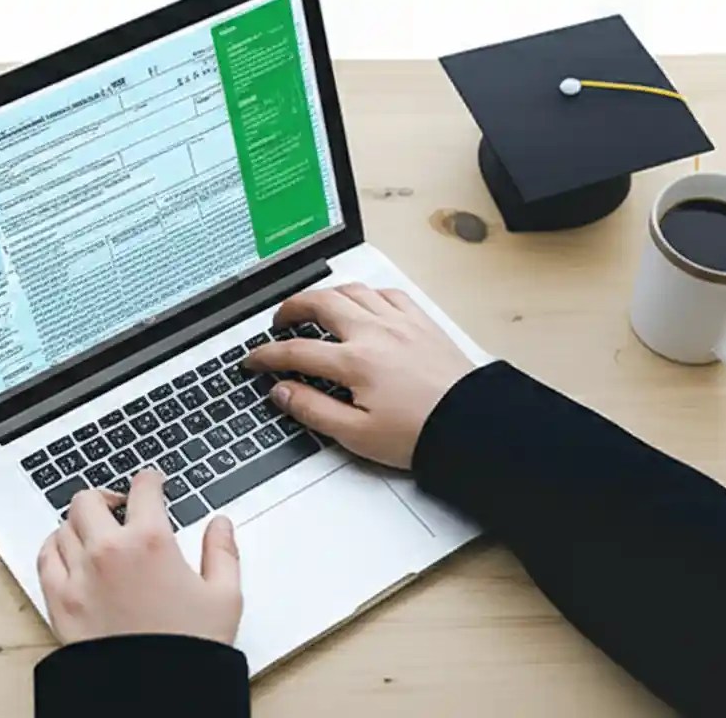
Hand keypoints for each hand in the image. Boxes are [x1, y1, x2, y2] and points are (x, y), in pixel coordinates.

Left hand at [37, 470, 242, 644]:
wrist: (154, 692)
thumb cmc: (189, 649)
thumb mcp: (225, 597)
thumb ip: (223, 552)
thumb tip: (220, 525)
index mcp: (151, 541)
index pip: (143, 488)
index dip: (150, 479)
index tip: (152, 482)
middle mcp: (109, 550)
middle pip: (91, 499)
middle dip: (107, 497)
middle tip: (120, 504)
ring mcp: (79, 574)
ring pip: (65, 525)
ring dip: (81, 522)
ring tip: (96, 530)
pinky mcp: (59, 600)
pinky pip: (45, 557)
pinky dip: (54, 546)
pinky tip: (67, 550)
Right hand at [244, 283, 473, 468]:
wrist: (471, 425)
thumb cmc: (419, 433)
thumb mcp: (356, 434)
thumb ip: (314, 410)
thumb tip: (282, 392)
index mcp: (355, 362)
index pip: (296, 351)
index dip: (267, 354)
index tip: (254, 359)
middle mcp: (374, 334)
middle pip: (321, 303)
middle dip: (292, 307)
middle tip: (279, 320)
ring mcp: (400, 323)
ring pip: (353, 291)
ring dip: (327, 294)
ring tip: (315, 306)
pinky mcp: (421, 323)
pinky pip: (389, 294)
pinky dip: (368, 294)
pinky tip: (364, 304)